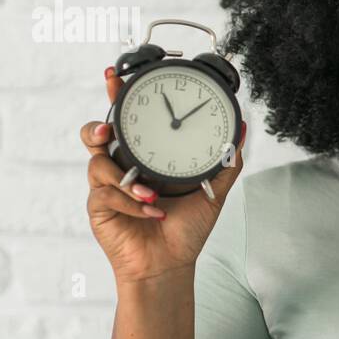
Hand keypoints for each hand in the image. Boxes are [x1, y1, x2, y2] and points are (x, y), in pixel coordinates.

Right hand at [82, 66, 246, 283]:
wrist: (171, 263)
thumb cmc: (186, 227)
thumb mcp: (214, 190)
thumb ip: (225, 160)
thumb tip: (242, 127)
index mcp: (143, 155)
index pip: (127, 120)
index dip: (116, 96)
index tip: (114, 76)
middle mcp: (121, 166)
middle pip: (96, 134)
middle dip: (99, 126)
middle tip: (108, 129)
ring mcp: (107, 186)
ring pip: (97, 164)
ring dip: (126, 178)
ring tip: (151, 192)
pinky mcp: (100, 208)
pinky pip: (106, 195)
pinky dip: (132, 203)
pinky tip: (152, 211)